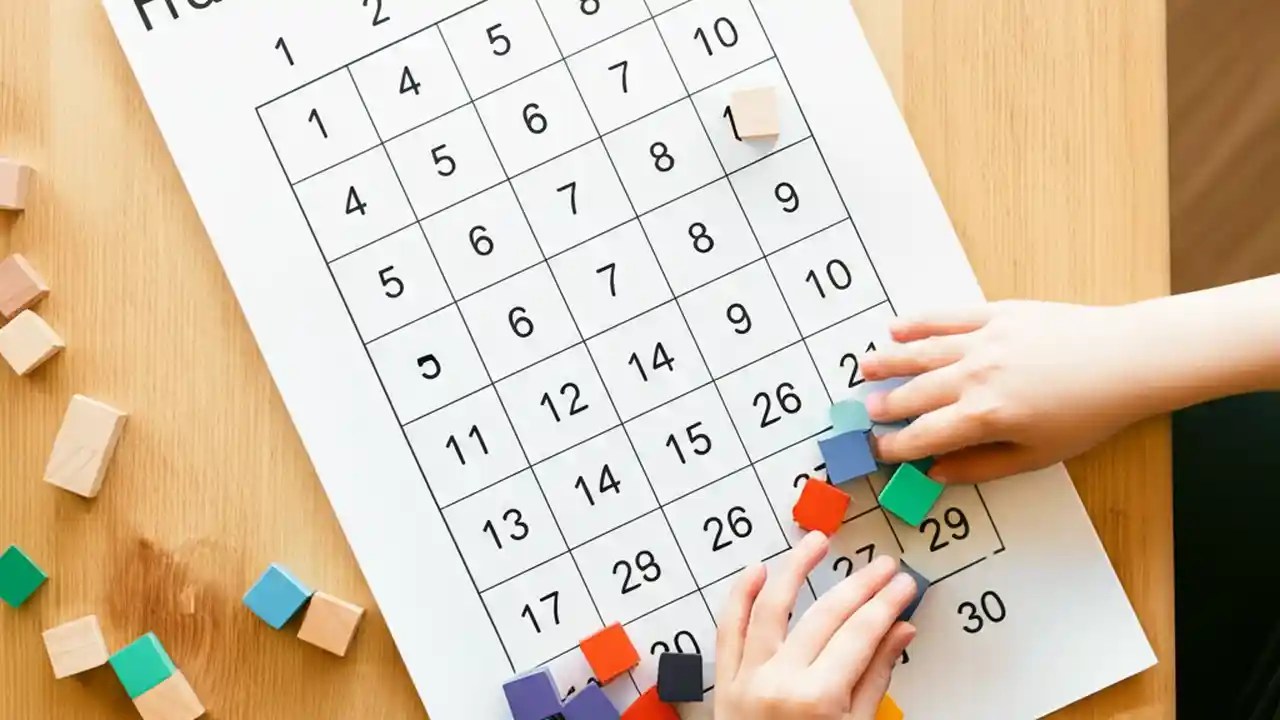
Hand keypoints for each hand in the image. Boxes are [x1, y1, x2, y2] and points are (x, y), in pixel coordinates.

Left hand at [714, 531, 916, 719]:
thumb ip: (875, 677)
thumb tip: (900, 631)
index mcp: (818, 700)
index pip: (861, 633)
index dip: (886, 603)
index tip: (903, 583)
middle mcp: (780, 683)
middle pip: (826, 616)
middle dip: (859, 584)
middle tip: (882, 565)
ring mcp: (747, 679)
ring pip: (770, 608)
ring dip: (794, 568)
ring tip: (816, 542)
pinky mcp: (723, 682)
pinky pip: (727, 630)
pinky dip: (739, 596)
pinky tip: (755, 571)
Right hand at [861, 300, 1150, 483]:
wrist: (1126, 359)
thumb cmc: (1090, 413)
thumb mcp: (1038, 455)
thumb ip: (982, 465)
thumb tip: (939, 473)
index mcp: (984, 416)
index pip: (923, 436)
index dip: (896, 447)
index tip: (879, 451)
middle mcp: (974, 377)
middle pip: (915, 395)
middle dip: (886, 407)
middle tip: (865, 414)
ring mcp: (982, 342)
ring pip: (921, 353)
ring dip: (889, 362)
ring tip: (866, 369)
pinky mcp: (996, 314)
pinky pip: (945, 318)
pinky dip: (918, 323)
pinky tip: (897, 328)